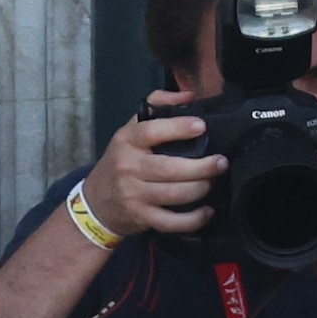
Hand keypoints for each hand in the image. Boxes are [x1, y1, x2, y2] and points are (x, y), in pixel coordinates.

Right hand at [77, 90, 228, 237]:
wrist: (95, 202)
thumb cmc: (121, 161)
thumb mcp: (131, 130)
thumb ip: (157, 106)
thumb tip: (189, 95)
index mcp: (127, 141)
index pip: (151, 132)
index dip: (178, 128)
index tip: (201, 127)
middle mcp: (128, 167)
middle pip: (169, 169)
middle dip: (202, 167)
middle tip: (221, 162)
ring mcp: (133, 195)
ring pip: (174, 195)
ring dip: (200, 189)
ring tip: (212, 182)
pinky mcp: (141, 217)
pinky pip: (171, 222)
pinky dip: (193, 220)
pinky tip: (206, 212)